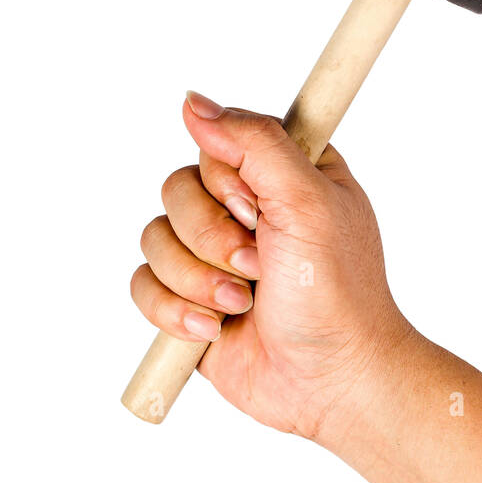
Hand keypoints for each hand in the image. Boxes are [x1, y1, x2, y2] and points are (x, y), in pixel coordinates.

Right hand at [130, 91, 413, 437]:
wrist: (332, 380)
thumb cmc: (338, 293)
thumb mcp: (308, 200)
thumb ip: (254, 142)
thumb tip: (194, 103)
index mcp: (284, 174)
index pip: (218, 141)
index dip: (228, 181)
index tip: (258, 209)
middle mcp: (247, 209)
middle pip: (176, 188)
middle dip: (211, 237)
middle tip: (258, 264)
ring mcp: (214, 256)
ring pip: (154, 238)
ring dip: (197, 279)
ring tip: (242, 303)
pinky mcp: (189, 300)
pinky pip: (143, 285)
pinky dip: (175, 310)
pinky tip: (216, 330)